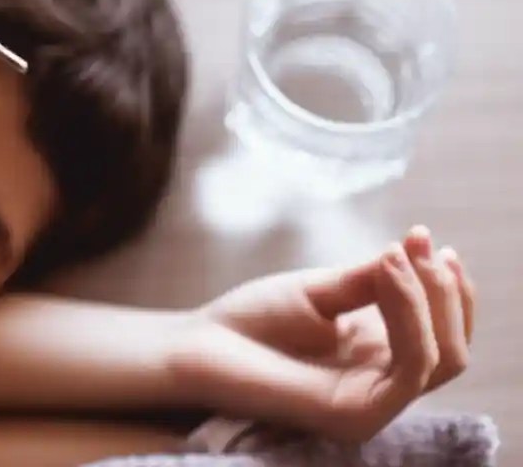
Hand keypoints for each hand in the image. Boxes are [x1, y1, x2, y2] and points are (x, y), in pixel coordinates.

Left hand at [179, 226, 475, 442]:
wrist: (198, 345)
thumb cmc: (252, 320)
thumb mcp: (322, 290)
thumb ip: (373, 278)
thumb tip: (421, 243)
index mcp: (380, 359)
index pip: (444, 334)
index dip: (447, 288)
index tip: (425, 237)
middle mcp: (383, 387)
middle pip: (455, 350)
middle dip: (448, 293)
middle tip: (422, 245)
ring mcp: (373, 406)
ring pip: (443, 359)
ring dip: (428, 298)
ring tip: (395, 255)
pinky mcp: (355, 414)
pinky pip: (409, 368)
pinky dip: (408, 316)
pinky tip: (386, 275)